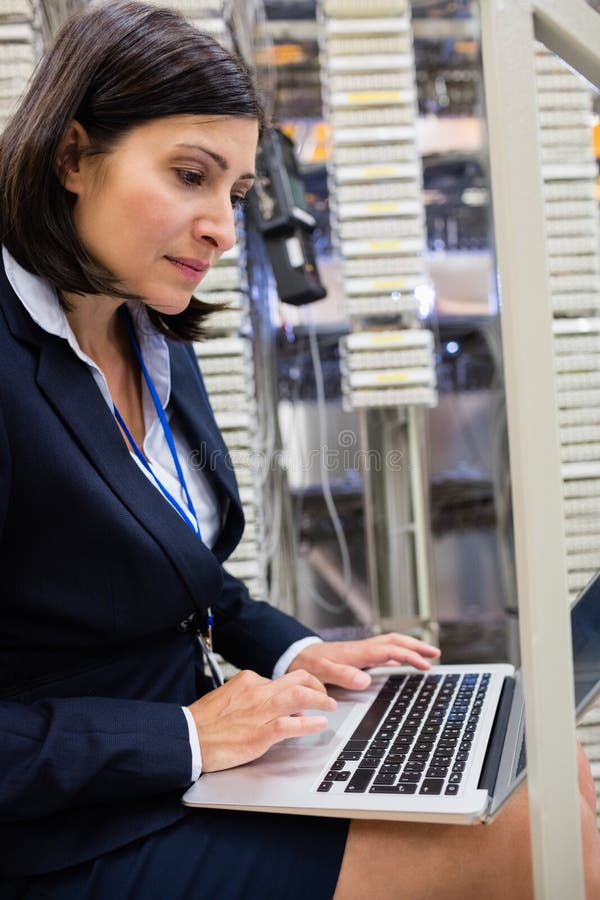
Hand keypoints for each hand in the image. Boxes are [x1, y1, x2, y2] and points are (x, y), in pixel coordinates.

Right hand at [187, 668, 336, 772]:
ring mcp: (261, 711)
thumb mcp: (229, 698)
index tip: (305, 695)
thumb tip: (272, 705)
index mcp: (249, 680)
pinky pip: (293, 725)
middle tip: (326, 696)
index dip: (298, 687)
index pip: (282, 678)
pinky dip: (311, 723)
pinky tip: (320, 723)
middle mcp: (258, 690)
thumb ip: (252, 698)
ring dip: (321, 700)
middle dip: (317, 685)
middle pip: (298, 679)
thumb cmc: (205, 723)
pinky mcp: (262, 732)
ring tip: (331, 706)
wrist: (188, 737)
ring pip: (300, 696)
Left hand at [287, 633, 440, 690]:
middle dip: (417, 646)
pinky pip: (384, 650)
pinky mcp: (358, 655)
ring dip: (410, 647)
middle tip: (435, 654)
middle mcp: (362, 648)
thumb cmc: (307, 664)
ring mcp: (361, 651)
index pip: (390, 650)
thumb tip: (365, 679)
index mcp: (357, 652)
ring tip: (427, 655)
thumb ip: (342, 675)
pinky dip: (398, 653)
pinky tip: (403, 661)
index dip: (409, 656)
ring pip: (391, 643)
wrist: (294, 655)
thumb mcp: (321, 672)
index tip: (425, 664)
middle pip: (395, 641)